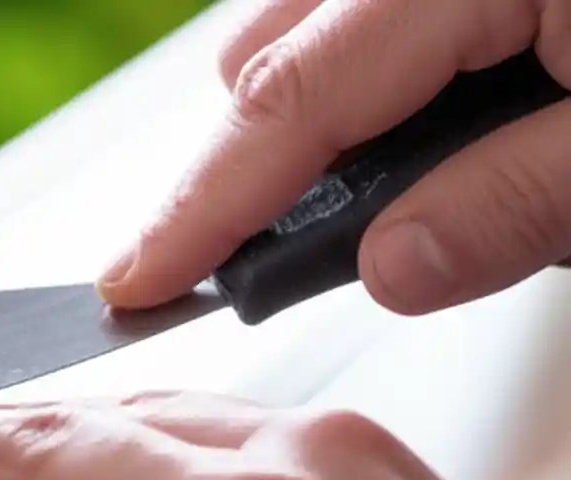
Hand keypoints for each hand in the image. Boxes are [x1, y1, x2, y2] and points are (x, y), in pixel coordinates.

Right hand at [97, 0, 570, 315]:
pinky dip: (362, 94)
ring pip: (308, 40)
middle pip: (270, 59)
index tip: (139, 280)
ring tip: (393, 208)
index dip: (202, 205)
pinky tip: (431, 138)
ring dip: (311, 131)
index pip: (287, 103)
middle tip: (271, 269)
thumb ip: (510, 205)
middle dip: (249, 170)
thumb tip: (388, 269)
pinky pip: (362, 29)